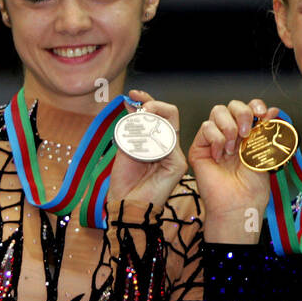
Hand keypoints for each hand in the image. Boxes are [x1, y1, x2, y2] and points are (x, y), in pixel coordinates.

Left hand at [104, 89, 186, 216]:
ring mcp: (175, 155)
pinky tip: (142, 147)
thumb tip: (130, 103)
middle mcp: (169, 146)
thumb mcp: (124, 148)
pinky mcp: (177, 165)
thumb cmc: (125, 183)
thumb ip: (129, 128)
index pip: (159, 114)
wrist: (126, 206)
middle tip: (140, 106)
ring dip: (150, 122)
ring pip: (170, 125)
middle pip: (169, 114)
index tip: (133, 94)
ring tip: (135, 130)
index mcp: (157, 141)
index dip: (148, 100)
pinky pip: (168, 144)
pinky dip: (152, 140)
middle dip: (153, 104)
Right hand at [187, 98, 282, 242]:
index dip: (255, 105)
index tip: (263, 114)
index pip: (249, 107)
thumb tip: (273, 111)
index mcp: (248, 134)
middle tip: (247, 132)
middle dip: (242, 113)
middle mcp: (231, 134)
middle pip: (232, 105)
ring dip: (229, 127)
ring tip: (233, 149)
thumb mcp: (264, 153)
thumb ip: (267, 131)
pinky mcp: (200, 147)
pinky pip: (206, 128)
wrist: (239, 203)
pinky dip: (216, 139)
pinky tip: (220, 156)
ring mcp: (215, 140)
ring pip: (217, 112)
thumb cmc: (252, 186)